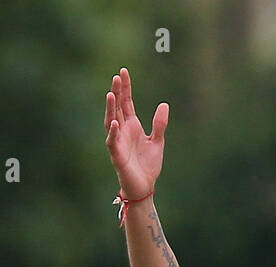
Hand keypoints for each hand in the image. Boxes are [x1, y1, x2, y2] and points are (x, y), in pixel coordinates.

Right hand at [104, 67, 168, 198]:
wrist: (145, 186)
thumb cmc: (148, 165)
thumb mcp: (158, 142)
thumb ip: (160, 124)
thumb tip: (164, 104)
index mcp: (132, 126)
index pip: (126, 102)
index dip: (126, 88)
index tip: (124, 71)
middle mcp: (122, 131)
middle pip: (117, 108)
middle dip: (117, 92)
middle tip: (117, 76)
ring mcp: (118, 142)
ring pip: (111, 121)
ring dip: (110, 108)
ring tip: (111, 93)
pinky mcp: (117, 155)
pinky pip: (112, 142)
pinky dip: (113, 133)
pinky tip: (114, 122)